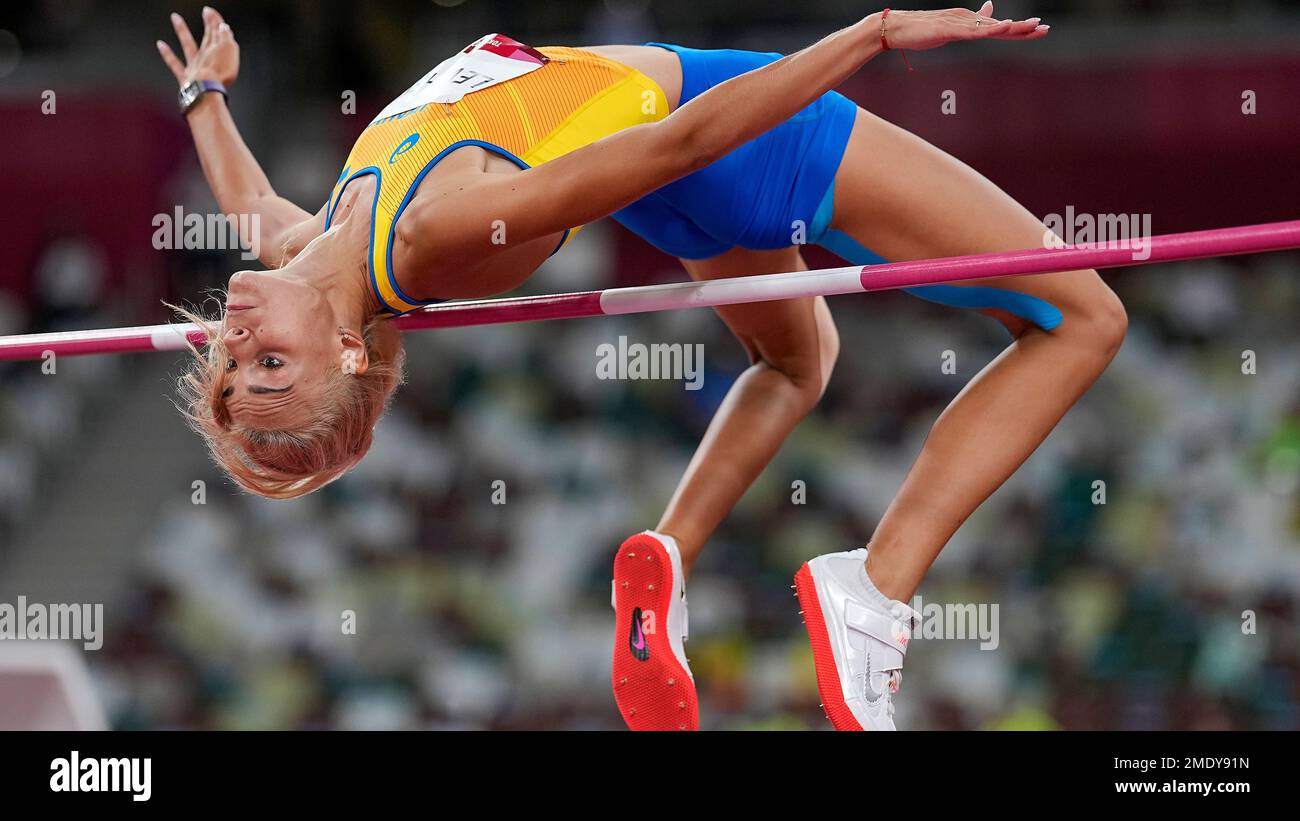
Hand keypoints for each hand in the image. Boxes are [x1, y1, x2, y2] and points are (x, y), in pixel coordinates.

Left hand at [156, 6, 239, 88]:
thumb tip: (223, 27)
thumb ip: (227, 38)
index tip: (211, 12)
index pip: (216, 32)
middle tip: (205, 13)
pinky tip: (160, 44)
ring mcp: (193, 66)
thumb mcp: (231, 54)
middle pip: (206, 37)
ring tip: (175, 18)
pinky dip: (167, 54)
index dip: (214, 21)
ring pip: (187, 44)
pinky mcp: (185, 78)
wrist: (206, 91)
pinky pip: (174, 63)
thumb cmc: (221, 77)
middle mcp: (203, 56)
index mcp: (216, 51)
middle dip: (207, 24)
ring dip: (182, 30)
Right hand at [875, 2, 1048, 51]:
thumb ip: (968, 24)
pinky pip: (974, 30)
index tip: (1040, 29)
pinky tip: (1004, 27)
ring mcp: (959, 23)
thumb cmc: (920, 31)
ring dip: (1013, 27)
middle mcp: (967, 19)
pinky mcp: (950, 29)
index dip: (1020, 29)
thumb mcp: (949, 29)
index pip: (999, 27)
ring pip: (992, 27)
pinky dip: (991, 29)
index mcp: (969, 21)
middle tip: (1046, 29)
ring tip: (1034, 26)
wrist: (896, 28)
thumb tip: (988, 11)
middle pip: (1000, 26)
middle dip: (1024, 28)